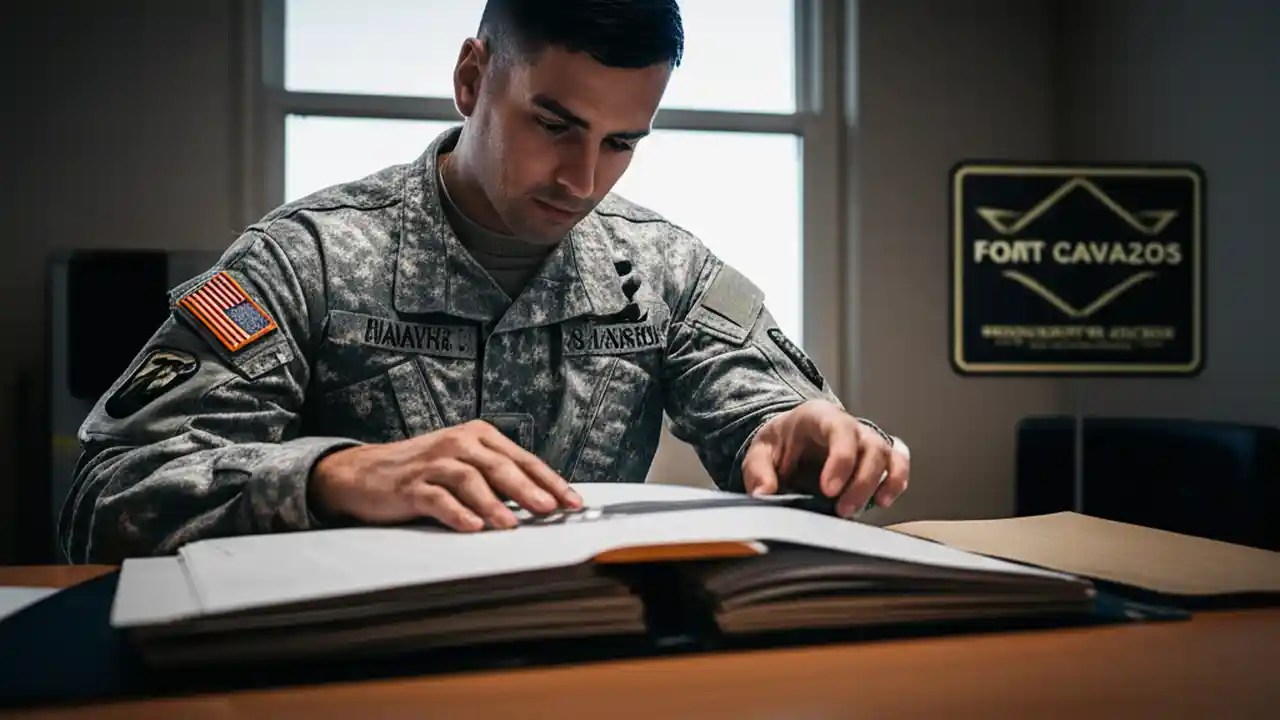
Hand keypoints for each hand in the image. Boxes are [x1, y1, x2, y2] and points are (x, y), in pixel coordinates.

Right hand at [309, 420, 581, 530]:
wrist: (364, 472)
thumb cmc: (423, 471)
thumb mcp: (464, 464)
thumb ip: (498, 478)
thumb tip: (542, 501)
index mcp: (478, 436)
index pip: (522, 458)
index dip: (549, 480)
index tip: (572, 502)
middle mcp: (458, 443)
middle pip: (500, 466)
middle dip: (529, 489)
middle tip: (550, 509)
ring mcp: (433, 463)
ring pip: (471, 480)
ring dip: (494, 504)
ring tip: (511, 524)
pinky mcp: (410, 485)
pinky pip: (437, 498)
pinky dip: (456, 513)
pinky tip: (472, 527)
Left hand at [741, 400, 909, 516]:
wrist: (792, 437)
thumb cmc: (780, 443)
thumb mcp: (760, 452)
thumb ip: (759, 471)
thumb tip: (763, 494)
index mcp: (820, 417)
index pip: (840, 430)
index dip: (841, 459)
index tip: (829, 490)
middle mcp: (850, 425)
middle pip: (871, 447)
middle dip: (861, 482)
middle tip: (842, 510)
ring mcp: (867, 439)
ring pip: (888, 455)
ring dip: (883, 483)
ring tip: (869, 508)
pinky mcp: (877, 455)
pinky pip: (899, 461)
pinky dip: (897, 480)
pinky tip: (885, 499)